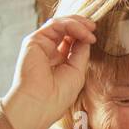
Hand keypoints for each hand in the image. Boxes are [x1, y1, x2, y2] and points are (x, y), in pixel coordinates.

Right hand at [1, 14, 96, 128]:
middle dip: (81, 25)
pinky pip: (55, 25)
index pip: (70, 40)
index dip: (82, 35)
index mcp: (57, 60)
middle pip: (64, 30)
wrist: (39, 104)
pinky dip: (71, 25)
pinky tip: (83, 33)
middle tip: (93, 27)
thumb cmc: (57, 95)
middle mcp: (47, 51)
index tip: (94, 37)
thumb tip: (87, 37)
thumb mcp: (76, 71)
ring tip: (91, 29)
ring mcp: (40, 45)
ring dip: (78, 24)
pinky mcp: (34, 41)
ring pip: (60, 24)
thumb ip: (80, 53)